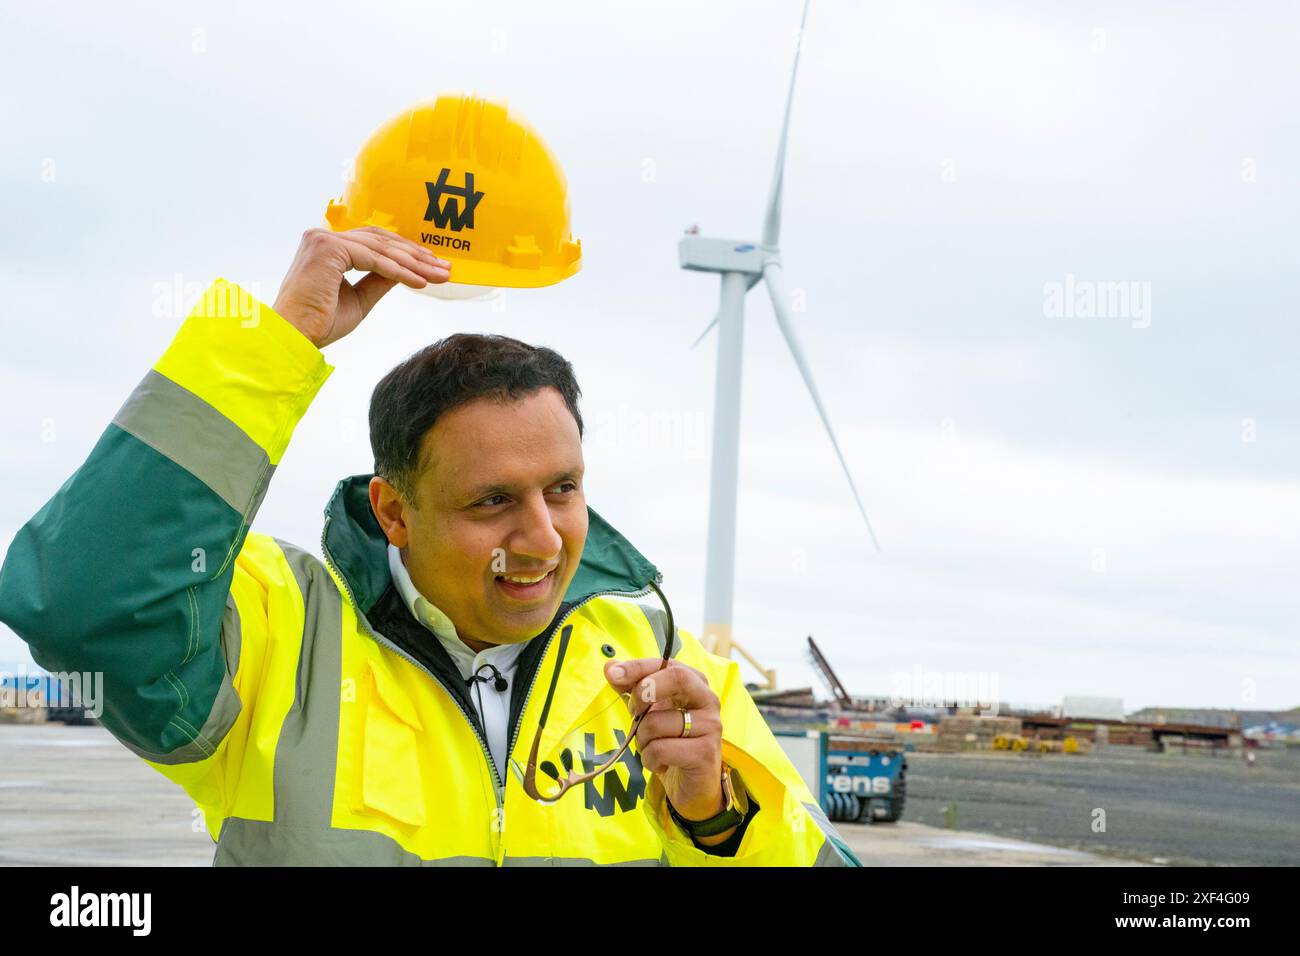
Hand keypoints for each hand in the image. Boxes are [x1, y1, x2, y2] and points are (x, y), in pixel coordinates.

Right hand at [272, 226, 451, 347]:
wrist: (295, 337)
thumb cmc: (319, 324)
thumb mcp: (359, 299)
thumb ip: (380, 280)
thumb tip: (405, 271)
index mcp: (329, 248)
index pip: (374, 243)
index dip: (405, 253)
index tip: (432, 267)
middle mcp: (324, 238)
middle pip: (381, 241)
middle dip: (415, 255)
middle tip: (444, 268)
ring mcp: (323, 239)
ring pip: (380, 248)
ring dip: (412, 263)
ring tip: (437, 276)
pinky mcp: (327, 248)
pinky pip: (372, 259)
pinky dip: (398, 271)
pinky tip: (419, 282)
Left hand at [604, 658, 729, 834]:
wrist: (692, 785)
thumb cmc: (671, 741)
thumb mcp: (649, 711)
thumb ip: (632, 687)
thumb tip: (610, 666)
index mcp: (695, 683)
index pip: (667, 663)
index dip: (637, 666)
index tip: (612, 674)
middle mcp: (708, 700)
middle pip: (676, 678)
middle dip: (644, 692)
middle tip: (633, 711)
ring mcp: (710, 726)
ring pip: (657, 722)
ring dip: (642, 739)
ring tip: (653, 748)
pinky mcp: (704, 753)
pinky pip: (660, 749)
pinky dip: (650, 759)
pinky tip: (662, 764)